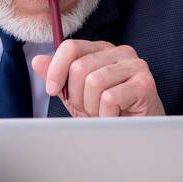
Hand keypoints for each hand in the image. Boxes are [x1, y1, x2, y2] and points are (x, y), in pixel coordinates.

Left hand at [31, 40, 165, 117]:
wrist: (136, 134)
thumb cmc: (108, 113)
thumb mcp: (76, 95)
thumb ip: (59, 77)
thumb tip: (37, 60)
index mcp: (102, 50)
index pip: (71, 47)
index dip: (56, 69)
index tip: (51, 89)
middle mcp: (121, 52)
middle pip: (79, 67)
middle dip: (77, 96)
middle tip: (89, 109)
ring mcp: (135, 65)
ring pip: (93, 82)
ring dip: (92, 107)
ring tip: (103, 113)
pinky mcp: (145, 83)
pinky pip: (110, 97)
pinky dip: (106, 114)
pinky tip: (116, 117)